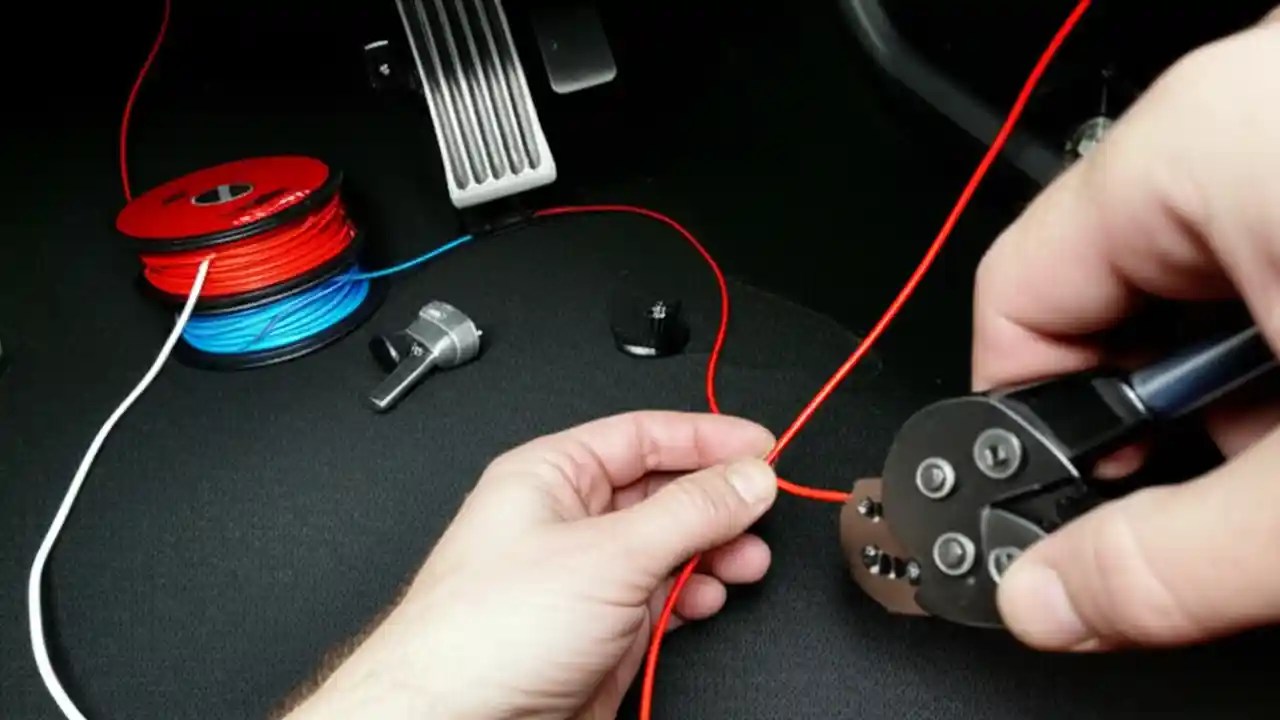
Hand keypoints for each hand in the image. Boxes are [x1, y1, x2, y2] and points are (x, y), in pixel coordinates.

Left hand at [283, 411, 777, 719]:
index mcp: (550, 475)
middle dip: (715, 500)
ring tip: (745, 561)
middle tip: (760, 510)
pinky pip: (659, 596)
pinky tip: (708, 598)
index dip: (705, 438)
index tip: (761, 448)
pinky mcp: (596, 629)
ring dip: (712, 551)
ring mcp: (582, 576)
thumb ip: (690, 511)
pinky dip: (692, 595)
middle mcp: (565, 520)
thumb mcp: (609, 554)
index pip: (641, 435)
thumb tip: (746, 477)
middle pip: (660, 490)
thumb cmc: (485, 636)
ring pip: (666, 546)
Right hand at [971, 11, 1279, 651]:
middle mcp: (1245, 103)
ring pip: (1205, 268)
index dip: (1022, 422)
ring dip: (1249, 378)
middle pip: (1111, 292)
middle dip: (1165, 416)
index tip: (1059, 499)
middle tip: (1242, 487)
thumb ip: (1168, 561)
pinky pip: (1270, 229)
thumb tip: (1047, 601)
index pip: (1014, 297)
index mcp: (1192, 147)